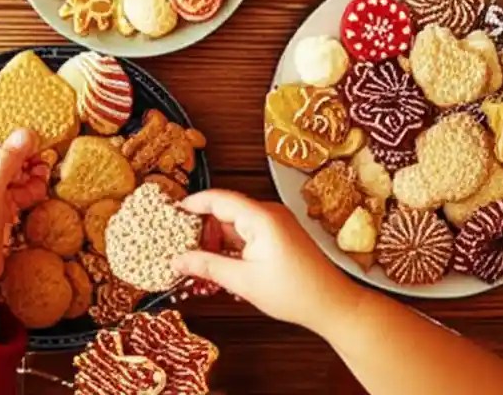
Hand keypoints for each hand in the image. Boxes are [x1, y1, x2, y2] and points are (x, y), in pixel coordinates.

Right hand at [172, 190, 354, 331]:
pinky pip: (247, 233)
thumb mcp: (243, 281)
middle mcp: (269, 213)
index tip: (171, 213)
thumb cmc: (296, 292)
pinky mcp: (279, 234)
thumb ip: (207, 266)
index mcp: (261, 217)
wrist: (332, 303)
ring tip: (198, 261)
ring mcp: (276, 223)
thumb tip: (178, 260)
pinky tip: (221, 265)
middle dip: (201, 229)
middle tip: (180, 246)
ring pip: (235, 224)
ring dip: (216, 240)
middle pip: (225, 211)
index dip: (192, 204)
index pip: (218, 199)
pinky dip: (231, 246)